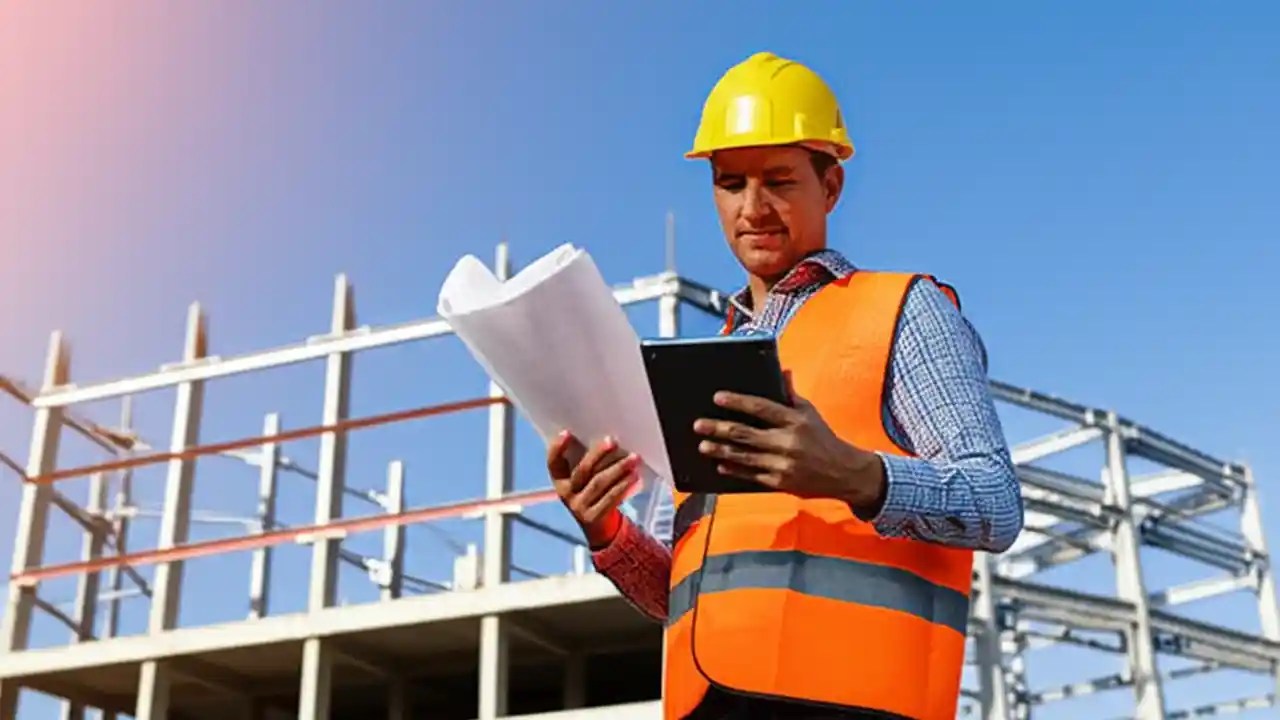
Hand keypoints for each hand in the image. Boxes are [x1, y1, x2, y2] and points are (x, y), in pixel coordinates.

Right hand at [546, 431, 640, 546]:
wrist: (600, 528)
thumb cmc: (594, 494)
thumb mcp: (585, 480)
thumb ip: (589, 464)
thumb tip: (606, 440)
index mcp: (560, 481)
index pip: (553, 463)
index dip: (557, 448)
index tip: (567, 432)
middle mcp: (566, 494)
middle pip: (582, 471)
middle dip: (598, 454)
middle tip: (612, 441)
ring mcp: (579, 507)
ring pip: (599, 483)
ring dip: (617, 469)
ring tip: (633, 458)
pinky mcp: (594, 517)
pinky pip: (610, 498)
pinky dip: (623, 486)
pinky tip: (634, 476)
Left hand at [692, 376, 885, 512]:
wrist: (843, 473)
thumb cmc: (823, 438)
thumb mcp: (811, 413)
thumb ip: (792, 395)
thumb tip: (782, 372)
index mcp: (795, 421)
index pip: (761, 408)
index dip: (738, 402)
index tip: (718, 397)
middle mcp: (787, 442)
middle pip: (746, 434)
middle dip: (719, 428)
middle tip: (699, 424)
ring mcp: (782, 464)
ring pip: (744, 456)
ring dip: (721, 450)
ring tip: (703, 445)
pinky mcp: (779, 482)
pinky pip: (751, 474)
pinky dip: (734, 469)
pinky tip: (720, 464)